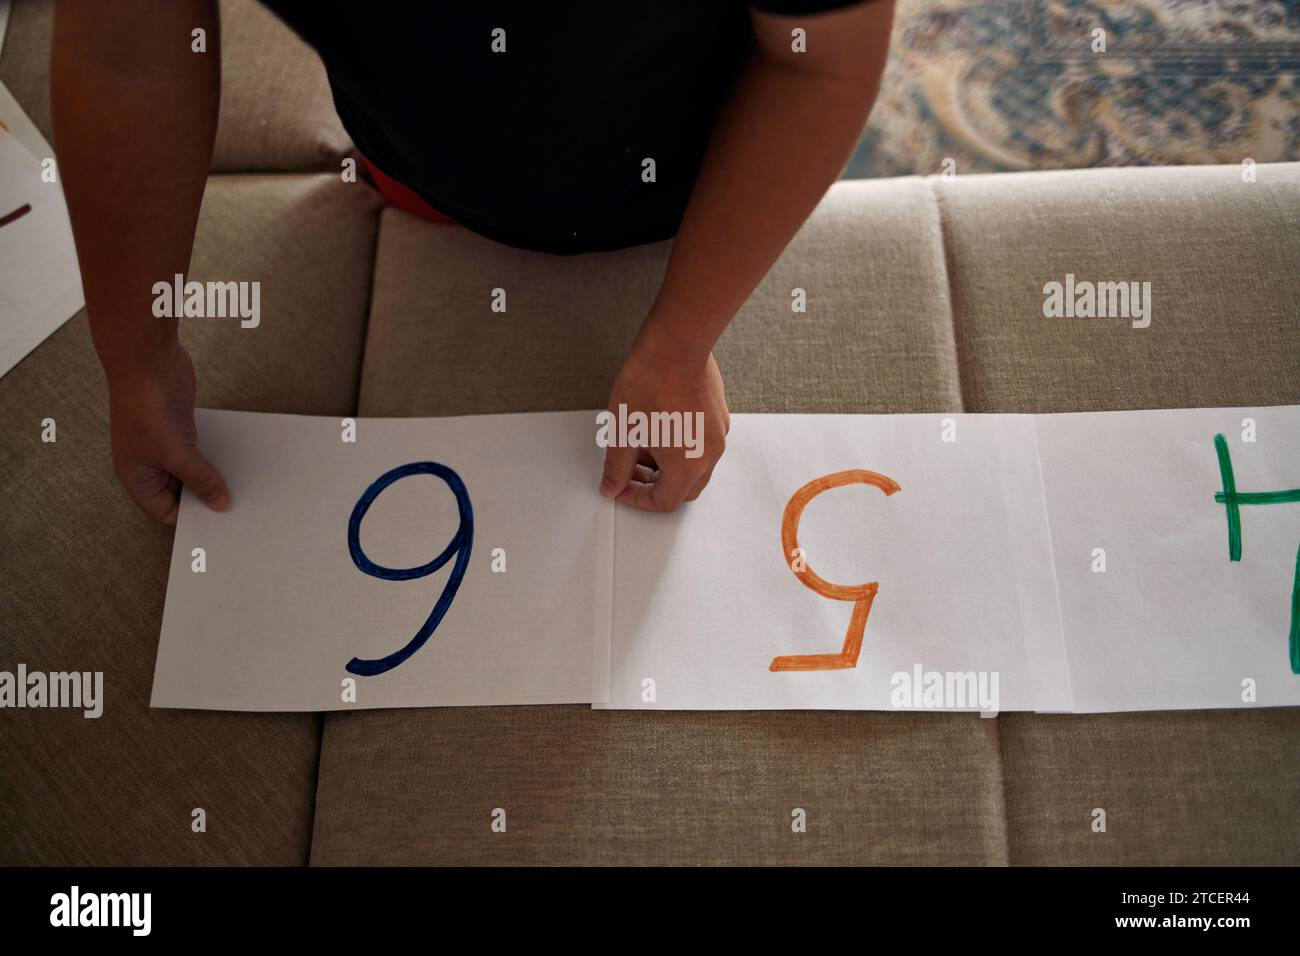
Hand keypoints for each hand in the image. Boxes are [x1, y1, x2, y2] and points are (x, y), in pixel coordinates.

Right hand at [107, 344, 229, 526]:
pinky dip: (216, 458)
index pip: (165, 512)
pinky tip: (238, 464)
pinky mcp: (181, 428)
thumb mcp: (175, 452)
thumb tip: (219, 504)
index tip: (220, 524)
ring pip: (193, 471)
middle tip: (237, 508)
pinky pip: (201, 451)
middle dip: (204, 498)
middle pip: (180, 493)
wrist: (148, 361)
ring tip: (243, 489)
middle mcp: (149, 464)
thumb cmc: (146, 408)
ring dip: (213, 477)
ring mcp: (165, 445)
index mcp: (137, 477)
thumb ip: (200, 480)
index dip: (191, 519)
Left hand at [600, 342, 729, 511]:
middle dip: (654, 484)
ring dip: (667, 465)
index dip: (636, 499)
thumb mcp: (623, 432)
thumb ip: (616, 467)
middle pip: (683, 489)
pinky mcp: (719, 416)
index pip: (663, 502)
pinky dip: (681, 447)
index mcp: (687, 467)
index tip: (620, 486)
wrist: (675, 346)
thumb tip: (612, 486)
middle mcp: (709, 455)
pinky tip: (659, 426)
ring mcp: (718, 435)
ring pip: (694, 466)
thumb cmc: (650, 385)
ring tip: (642, 443)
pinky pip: (701, 444)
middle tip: (629, 470)